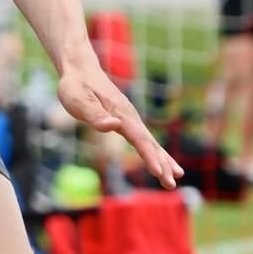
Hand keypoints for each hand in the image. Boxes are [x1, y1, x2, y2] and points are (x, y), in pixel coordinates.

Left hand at [57, 56, 183, 189]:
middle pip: (149, 143)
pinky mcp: (127, 121)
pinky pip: (145, 140)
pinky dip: (156, 152)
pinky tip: (163, 162)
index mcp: (120, 114)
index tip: (158, 172)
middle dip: (162, 163)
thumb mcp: (78, 101)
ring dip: (164, 160)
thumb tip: (113, 126)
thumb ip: (95, 115)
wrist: (81, 69)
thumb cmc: (76, 86)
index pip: (138, 139)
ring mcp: (131, 118)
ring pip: (150, 142)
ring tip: (177, 176)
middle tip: (171, 184)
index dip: (149, 157)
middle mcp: (130, 116)